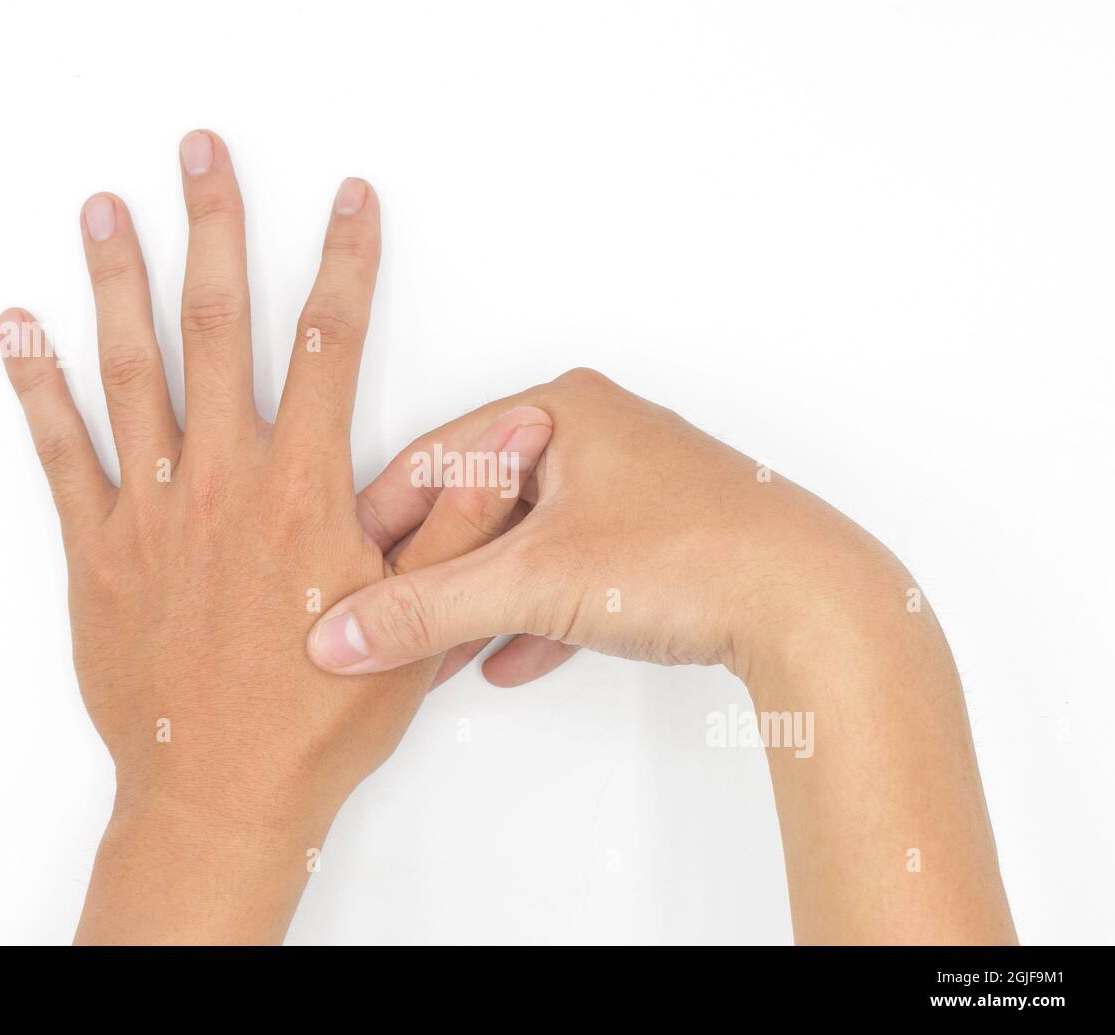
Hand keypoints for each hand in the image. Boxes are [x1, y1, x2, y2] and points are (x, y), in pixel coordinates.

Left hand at [0, 130, 549, 942]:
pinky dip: (34, 386)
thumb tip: (503, 438)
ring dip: (119, 282)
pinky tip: (18, 332)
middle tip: (202, 158)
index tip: (349, 203)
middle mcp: (221, 484)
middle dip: (216, 231)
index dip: (345, 264)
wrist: (222, 793)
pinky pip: (59, 452)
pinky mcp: (97, 551)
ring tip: (105, 211)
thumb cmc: (317, 717)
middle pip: (218, 328)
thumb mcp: (418, 620)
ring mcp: (150, 513)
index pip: (331, 346)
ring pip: (130, 370)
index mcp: (302, 493)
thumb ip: (457, 519)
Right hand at [312, 369, 1016, 943]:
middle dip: (436, 574)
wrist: (816, 605)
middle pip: (482, 506)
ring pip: (529, 546)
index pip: (437, 458)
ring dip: (484, 603)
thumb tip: (343, 632)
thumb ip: (427, 609)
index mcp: (560, 411)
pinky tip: (511, 662)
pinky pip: (576, 575)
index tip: (340, 569)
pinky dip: (540, 616)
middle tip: (385, 620)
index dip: (380, 520)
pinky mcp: (660, 539)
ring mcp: (632, 488)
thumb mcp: (533, 582)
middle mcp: (597, 436)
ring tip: (438, 656)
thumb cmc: (692, 556)